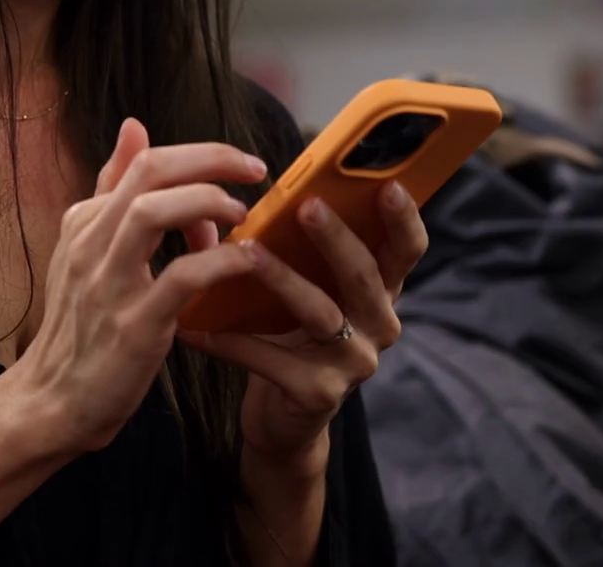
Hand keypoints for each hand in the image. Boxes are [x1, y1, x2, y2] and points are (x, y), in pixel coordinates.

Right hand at [5, 118, 270, 454]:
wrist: (51, 402)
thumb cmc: (79, 328)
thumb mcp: (86, 250)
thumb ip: (112, 191)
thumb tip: (135, 127)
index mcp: (83, 224)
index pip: (142, 162)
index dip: (196, 155)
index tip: (236, 165)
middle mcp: (90, 245)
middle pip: (147, 174)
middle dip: (208, 159)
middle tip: (254, 169)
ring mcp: (109, 285)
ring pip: (150, 213)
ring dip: (206, 201)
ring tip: (243, 212)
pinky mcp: (133, 326)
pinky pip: (180, 278)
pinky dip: (218, 260)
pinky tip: (246, 260)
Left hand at [180, 182, 426, 463]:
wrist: (282, 417)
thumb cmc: (290, 336)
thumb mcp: (306, 289)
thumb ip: (295, 247)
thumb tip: (252, 192)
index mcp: (379, 291)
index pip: (406, 250)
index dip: (404, 218)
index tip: (390, 185)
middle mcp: (378, 325)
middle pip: (364, 276)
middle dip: (336, 238)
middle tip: (307, 206)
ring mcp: (353, 363)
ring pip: (321, 313)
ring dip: (283, 280)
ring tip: (246, 253)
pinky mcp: (319, 394)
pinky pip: (272, 360)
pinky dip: (232, 341)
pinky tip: (196, 326)